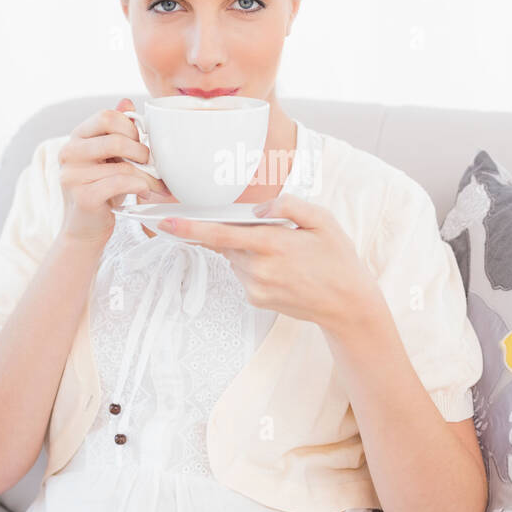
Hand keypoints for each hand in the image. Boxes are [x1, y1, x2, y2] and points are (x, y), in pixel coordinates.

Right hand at [58, 97, 175, 245]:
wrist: (86, 229)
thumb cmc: (102, 190)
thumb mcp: (109, 157)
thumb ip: (116, 131)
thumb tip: (127, 102)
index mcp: (76, 137)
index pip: (107, 116)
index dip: (131, 127)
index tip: (140, 142)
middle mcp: (69, 152)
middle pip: (116, 139)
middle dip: (141, 151)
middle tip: (150, 164)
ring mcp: (72, 175)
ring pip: (123, 166)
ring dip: (148, 177)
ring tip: (156, 185)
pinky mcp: (83, 197)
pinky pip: (120, 183)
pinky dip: (140, 187)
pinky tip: (145, 193)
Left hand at [157, 192, 381, 332]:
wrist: (347, 305)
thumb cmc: (337, 258)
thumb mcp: (323, 220)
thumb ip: (289, 206)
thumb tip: (258, 209)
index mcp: (272, 244)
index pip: (220, 234)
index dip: (189, 227)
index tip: (164, 221)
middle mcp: (258, 268)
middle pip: (226, 242)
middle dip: (235, 232)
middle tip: (267, 232)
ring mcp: (254, 287)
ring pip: (234, 258)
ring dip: (248, 249)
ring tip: (284, 253)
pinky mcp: (255, 299)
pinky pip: (243, 273)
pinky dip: (254, 265)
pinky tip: (282, 268)